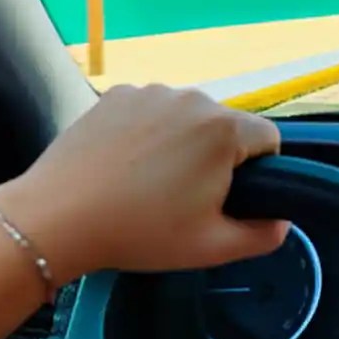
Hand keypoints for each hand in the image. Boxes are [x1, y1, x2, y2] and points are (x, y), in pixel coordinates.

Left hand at [0, 84, 288, 283]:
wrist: (56, 217)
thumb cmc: (141, 232)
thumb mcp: (212, 247)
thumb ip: (263, 235)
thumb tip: (282, 220)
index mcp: (223, 129)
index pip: (268, 138)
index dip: (260, 171)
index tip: (230, 197)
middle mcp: (192, 97)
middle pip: (225, 126)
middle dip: (218, 156)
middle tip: (186, 198)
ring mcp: (150, 91)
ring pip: (186, 117)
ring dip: (182, 142)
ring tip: (150, 183)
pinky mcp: (116, 94)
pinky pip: (150, 110)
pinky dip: (147, 131)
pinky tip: (124, 164)